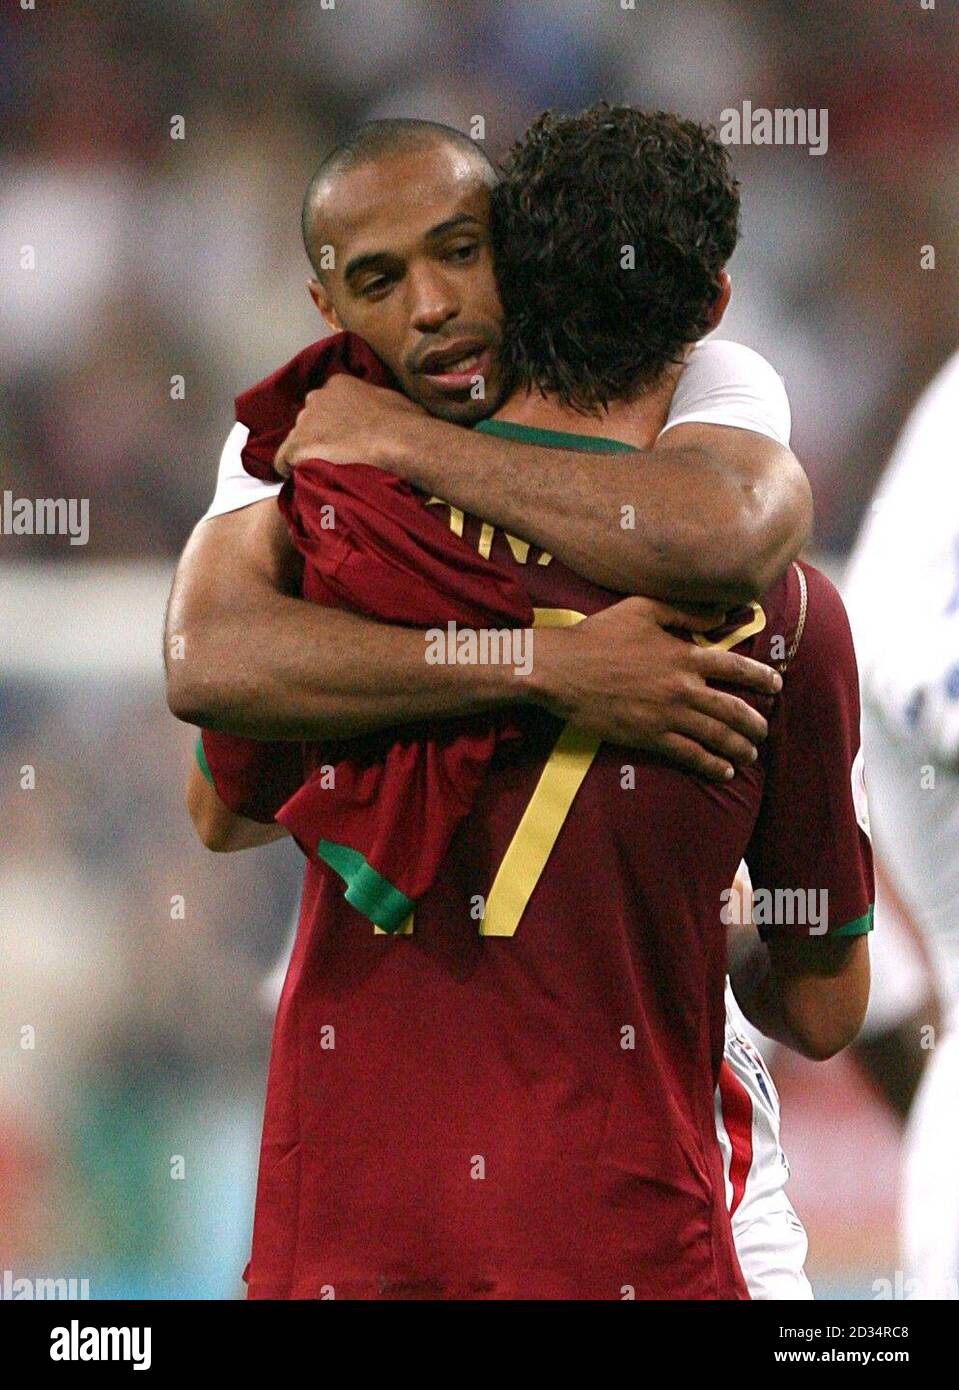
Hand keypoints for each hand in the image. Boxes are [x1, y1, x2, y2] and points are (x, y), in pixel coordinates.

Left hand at [274, 376, 424, 475]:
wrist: (399, 440)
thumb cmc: (406, 423)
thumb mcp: (396, 403)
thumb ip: (381, 406)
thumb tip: (392, 416)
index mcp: (338, 384)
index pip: (325, 405)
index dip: (333, 425)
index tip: (345, 441)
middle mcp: (316, 398)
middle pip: (308, 422)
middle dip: (320, 439)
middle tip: (339, 459)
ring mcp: (305, 421)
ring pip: (297, 442)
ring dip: (309, 456)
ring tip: (328, 473)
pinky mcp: (297, 445)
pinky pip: (282, 462)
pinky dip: (290, 471)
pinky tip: (303, 481)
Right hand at [528, 596, 781, 780]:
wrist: (563, 669)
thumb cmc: (599, 635)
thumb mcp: (643, 608)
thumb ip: (685, 611)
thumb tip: (723, 614)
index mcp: (684, 654)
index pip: (735, 667)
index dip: (760, 677)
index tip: (775, 685)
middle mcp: (683, 686)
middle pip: (733, 708)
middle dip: (755, 722)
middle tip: (764, 730)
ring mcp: (667, 714)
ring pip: (717, 736)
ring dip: (739, 747)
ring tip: (751, 754)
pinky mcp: (649, 736)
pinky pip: (690, 755)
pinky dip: (711, 765)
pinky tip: (723, 771)